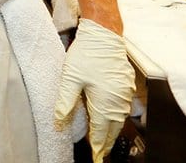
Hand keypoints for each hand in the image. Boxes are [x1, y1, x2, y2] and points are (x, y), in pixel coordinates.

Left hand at [54, 19, 133, 162]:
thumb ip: (65, 102)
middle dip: (105, 141)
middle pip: (112, 129)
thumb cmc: (87, 54)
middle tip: (99, 151)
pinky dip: (115, 116)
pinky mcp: (126, 86)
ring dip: (111, 129)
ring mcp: (125, 94)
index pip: (100, 132)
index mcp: (105, 103)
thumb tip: (59, 121)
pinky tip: (109, 117)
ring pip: (119, 119)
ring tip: (103, 138)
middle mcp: (118, 102)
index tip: (95, 156)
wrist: (104, 35)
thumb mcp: (70, 79)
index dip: (96, 146)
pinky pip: (122, 108)